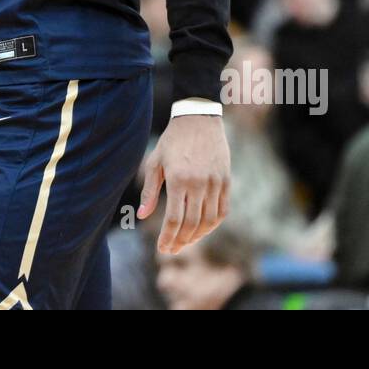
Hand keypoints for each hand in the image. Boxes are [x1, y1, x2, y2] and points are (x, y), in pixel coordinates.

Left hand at [138, 114, 230, 254]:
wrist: (198, 118)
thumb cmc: (172, 140)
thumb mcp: (155, 162)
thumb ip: (150, 191)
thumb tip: (142, 216)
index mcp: (178, 179)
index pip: (174, 219)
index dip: (168, 238)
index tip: (162, 249)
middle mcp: (198, 184)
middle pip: (191, 224)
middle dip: (181, 241)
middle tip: (172, 250)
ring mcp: (215, 183)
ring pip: (209, 220)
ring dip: (197, 236)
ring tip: (186, 241)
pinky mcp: (226, 180)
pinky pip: (222, 210)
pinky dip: (213, 224)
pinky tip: (203, 229)